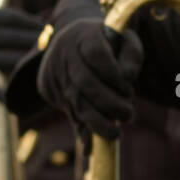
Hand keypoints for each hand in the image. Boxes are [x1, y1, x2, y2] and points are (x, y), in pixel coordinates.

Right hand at [0, 5, 44, 100]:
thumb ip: (14, 19)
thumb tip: (48, 21)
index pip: (12, 19)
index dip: (33, 24)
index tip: (50, 29)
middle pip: (11, 38)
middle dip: (34, 41)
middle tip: (53, 46)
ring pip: (4, 60)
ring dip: (24, 62)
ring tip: (42, 64)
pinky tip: (14, 100)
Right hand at [36, 17, 143, 139]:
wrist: (71, 41)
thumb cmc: (107, 44)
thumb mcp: (124, 41)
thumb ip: (132, 56)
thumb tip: (128, 78)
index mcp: (84, 34)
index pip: (97, 55)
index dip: (114, 76)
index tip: (129, 90)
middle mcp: (64, 51)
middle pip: (84, 82)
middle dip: (109, 103)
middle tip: (128, 115)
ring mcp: (53, 70)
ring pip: (74, 101)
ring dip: (97, 121)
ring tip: (115, 133)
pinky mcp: (47, 88)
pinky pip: (66, 111)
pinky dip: (82, 128)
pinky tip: (93, 145)